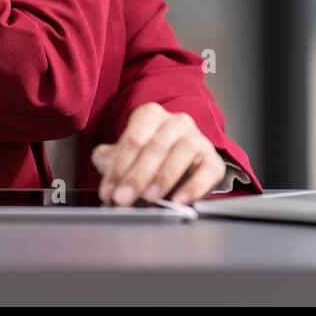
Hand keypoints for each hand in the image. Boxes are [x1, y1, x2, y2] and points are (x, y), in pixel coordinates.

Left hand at [92, 102, 225, 205]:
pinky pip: (207, 170)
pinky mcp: (213, 160)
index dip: (119, 167)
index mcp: (151, 115)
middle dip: (136, 176)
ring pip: (182, 151)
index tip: (109, 191)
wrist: (182, 166)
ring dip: (163, 177)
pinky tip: (179, 200)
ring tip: (149, 197)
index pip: (133, 139)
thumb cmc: (149, 159)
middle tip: (123, 198)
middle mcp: (177, 121)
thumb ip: (110, 158)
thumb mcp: (127, 156)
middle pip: (155, 146)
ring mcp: (197, 138)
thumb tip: (102, 161)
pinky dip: (194, 186)